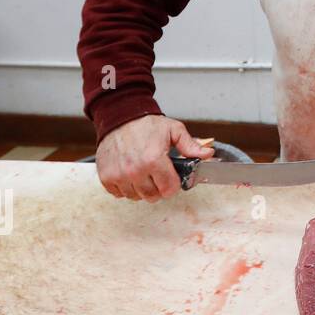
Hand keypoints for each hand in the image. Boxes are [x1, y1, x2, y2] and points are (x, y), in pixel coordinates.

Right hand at [95, 114, 210, 201]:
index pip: (169, 189)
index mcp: (153, 160)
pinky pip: (119, 194)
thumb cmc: (146, 124)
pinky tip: (130, 174)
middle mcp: (134, 170)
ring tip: (144, 172)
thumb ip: (191, 145)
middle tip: (158, 175)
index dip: (174, 185)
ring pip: (136, 197)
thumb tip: (208, 154)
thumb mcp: (174, 130)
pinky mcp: (106, 177)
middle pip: (152, 196)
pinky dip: (126, 187)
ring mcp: (118, 175)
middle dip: (159, 188)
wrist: (120, 118)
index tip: (172, 178)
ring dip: (141, 188)